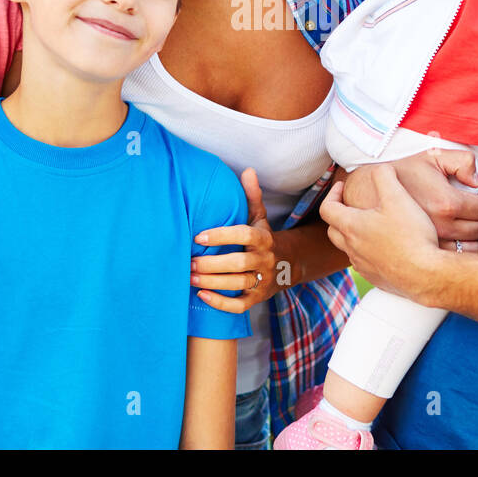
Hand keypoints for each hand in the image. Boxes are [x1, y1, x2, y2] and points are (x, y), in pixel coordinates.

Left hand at [192, 168, 276, 313]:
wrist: (289, 265)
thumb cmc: (265, 238)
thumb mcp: (260, 217)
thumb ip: (252, 196)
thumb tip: (248, 171)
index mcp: (264, 238)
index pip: (244, 235)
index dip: (222, 236)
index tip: (199, 236)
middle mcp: (265, 260)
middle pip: (239, 263)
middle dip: (212, 264)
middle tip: (189, 262)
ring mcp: (262, 281)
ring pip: (238, 284)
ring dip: (213, 282)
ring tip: (190, 277)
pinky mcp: (257, 299)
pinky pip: (240, 305)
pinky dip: (221, 303)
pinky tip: (202, 295)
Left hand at [321, 166, 443, 300]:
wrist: (426, 274)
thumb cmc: (411, 235)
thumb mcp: (398, 197)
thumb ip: (384, 176)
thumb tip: (379, 167)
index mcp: (352, 226)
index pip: (327, 208)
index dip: (332, 194)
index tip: (343, 187)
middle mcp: (352, 248)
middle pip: (333, 230)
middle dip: (339, 215)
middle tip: (352, 205)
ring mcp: (363, 266)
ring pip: (349, 248)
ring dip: (354, 234)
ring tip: (372, 225)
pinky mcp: (376, 279)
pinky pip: (364, 263)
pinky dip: (368, 252)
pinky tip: (386, 247)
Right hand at [341, 149, 477, 251]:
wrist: (371, 193)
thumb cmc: (405, 174)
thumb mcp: (432, 156)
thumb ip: (461, 160)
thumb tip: (477, 181)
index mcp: (445, 202)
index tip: (476, 198)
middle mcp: (441, 226)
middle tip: (470, 211)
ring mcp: (432, 244)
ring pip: (469, 249)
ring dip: (471, 238)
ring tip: (462, 225)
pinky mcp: (424, 254)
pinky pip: (453, 260)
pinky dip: (457, 252)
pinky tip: (451, 239)